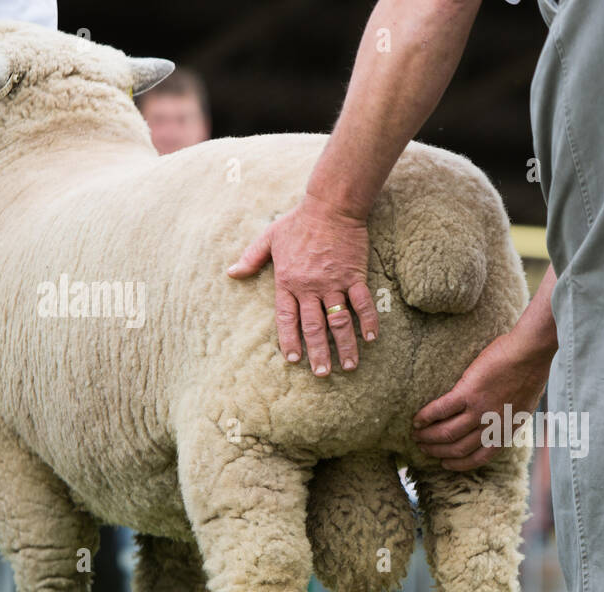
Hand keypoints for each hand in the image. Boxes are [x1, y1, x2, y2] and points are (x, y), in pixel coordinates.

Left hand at [228, 194, 378, 374]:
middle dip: (317, 353)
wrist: (330, 206)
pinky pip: (362, 304)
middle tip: (322, 374)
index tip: (294, 360)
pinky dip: (368, 322)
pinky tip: (371, 339)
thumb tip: (231, 273)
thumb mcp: (269, 237)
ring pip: (339, 322)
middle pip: (313, 327)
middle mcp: (310, 287)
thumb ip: (251, 258)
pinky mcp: (354, 276)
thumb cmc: (298, 222)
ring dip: (344, 346)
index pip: (286, 319)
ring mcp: (334, 283)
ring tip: (348, 366)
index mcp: (288, 281)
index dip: (290, 341)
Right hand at [413, 327, 552, 470]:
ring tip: (416, 435)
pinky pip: (441, 409)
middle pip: (458, 448)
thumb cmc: (531, 372)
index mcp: (506, 431)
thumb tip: (496, 422)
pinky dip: (426, 416)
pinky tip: (417, 418)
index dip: (459, 463)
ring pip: (447, 433)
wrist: (531, 352)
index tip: (445, 463)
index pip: (480, 457)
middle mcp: (492, 426)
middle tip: (424, 448)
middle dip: (438, 451)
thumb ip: (508, 418)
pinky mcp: (469, 392)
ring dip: (428, 437)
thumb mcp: (524, 406)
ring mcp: (480, 410)